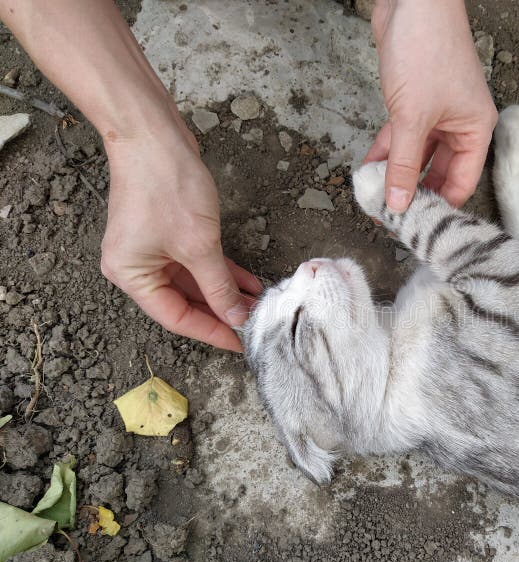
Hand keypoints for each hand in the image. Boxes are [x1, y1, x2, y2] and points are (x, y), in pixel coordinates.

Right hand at [100, 128, 261, 352]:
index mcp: (131, 276)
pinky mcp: (167, 231)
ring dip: (225, 290)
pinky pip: (196, 261)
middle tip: (254, 322)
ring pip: (193, 281)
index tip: (240, 341)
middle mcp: (136, 266)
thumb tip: (235, 316)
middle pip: (184, 301)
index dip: (211, 330)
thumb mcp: (199, 246)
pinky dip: (220, 270)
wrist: (153, 135)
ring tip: (258, 303)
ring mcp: (151, 247)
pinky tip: (248, 281)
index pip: (176, 317)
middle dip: (221, 310)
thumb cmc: (166, 186)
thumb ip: (218, 286)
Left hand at [365, 0, 497, 211]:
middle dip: (411, 192)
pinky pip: (401, 137)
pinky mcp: (414, 102)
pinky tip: (366, 168)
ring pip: (416, 155)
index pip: (460, 183)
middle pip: (437, 173)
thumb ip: (403, 164)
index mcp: (475, 131)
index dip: (437, 207)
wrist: (412, 0)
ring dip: (394, 173)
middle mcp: (460, 126)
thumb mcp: (412, 118)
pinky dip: (385, 151)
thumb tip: (397, 205)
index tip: (412, 227)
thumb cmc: (426, 51)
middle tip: (385, 215)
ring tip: (371, 196)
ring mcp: (436, 114)